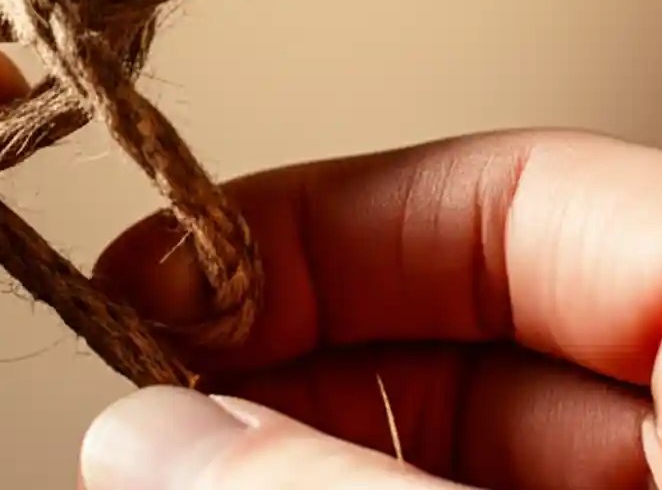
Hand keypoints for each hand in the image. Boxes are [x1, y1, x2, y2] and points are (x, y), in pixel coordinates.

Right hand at [81, 131, 661, 487]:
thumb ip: (337, 484)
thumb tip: (152, 441)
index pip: (509, 199)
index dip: (314, 223)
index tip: (170, 268)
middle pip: (466, 324)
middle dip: (288, 343)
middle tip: (154, 376)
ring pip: (458, 435)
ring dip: (299, 435)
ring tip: (177, 453)